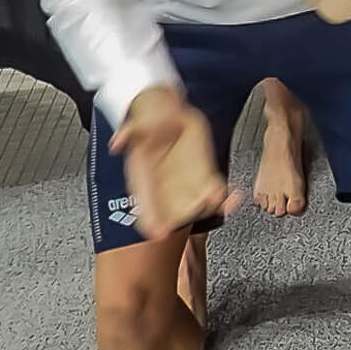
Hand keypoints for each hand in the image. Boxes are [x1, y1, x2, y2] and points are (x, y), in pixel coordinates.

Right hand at [110, 86, 234, 239]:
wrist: (168, 117)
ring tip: (215, 200)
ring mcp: (186, 184)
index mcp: (145, 181)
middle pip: (175, 212)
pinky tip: (234, 198)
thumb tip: (117, 143)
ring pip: (198, 204)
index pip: (146, 207)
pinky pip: (216, 192)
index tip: (158, 232)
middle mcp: (166, 188)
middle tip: (194, 211)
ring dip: (207, 206)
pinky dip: (225, 198)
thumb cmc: (151, 127)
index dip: (152, 221)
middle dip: (185, 215)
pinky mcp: (204, 176)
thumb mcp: (137, 127)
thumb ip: (128, 134)